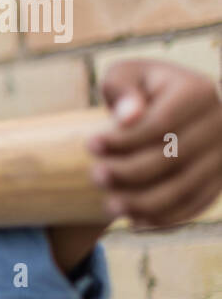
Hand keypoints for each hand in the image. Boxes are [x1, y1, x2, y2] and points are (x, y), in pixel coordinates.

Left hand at [88, 59, 221, 229]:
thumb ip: (122, 88)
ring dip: (145, 203)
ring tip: (109, 206)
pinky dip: (165, 219)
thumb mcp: (125, 75)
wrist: (167, 107)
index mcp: (199, 92)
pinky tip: (134, 222)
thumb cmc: (137, 91)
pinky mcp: (220, 180)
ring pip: (186, 188)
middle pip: (173, 158)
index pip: (161, 124)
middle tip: (95, 176)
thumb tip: (128, 117)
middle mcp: (220, 124)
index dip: (123, 139)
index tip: (89, 144)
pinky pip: (196, 205)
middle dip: (129, 172)